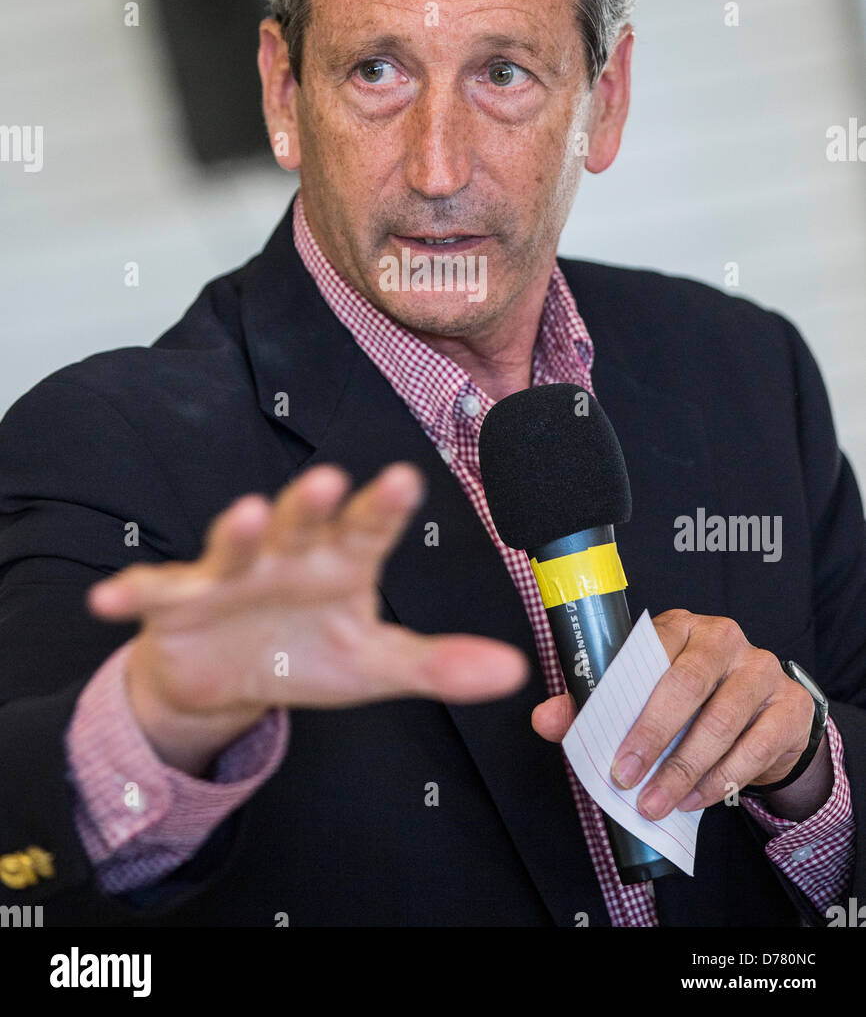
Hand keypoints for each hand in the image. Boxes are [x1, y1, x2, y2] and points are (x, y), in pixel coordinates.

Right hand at [88, 462, 527, 773]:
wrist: (227, 673)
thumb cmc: (307, 651)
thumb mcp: (375, 664)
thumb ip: (438, 664)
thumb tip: (514, 671)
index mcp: (339, 562)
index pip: (368, 529)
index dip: (385, 507)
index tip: (406, 478)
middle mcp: (287, 554)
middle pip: (303, 522)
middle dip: (314, 503)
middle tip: (330, 480)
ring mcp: (229, 574)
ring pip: (235, 546)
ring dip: (238, 532)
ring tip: (246, 514)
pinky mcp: (177, 602)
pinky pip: (154, 594)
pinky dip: (133, 593)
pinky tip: (111, 599)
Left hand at [531, 609, 819, 818]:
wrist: (761, 714)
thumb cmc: (692, 700)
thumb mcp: (645, 693)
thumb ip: (595, 704)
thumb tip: (545, 719)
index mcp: (681, 627)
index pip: (651, 652)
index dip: (629, 705)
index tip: (609, 751)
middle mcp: (724, 639)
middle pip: (687, 685)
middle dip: (653, 739)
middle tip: (627, 781)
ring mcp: (761, 670)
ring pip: (721, 722)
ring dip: (684, 771)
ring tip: (655, 803)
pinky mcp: (789, 706)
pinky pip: (754, 748)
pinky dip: (721, 780)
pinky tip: (695, 800)